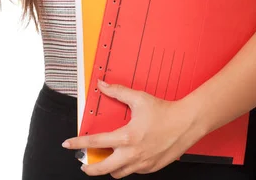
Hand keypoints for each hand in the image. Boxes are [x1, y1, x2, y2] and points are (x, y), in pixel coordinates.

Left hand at [62, 79, 203, 177]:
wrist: (187, 123)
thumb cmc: (164, 111)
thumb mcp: (139, 98)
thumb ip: (118, 92)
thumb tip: (103, 85)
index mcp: (127, 137)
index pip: (96, 142)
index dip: (79, 144)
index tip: (68, 144)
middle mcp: (133, 154)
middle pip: (103, 169)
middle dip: (89, 168)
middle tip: (83, 163)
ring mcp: (142, 164)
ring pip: (118, 174)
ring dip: (108, 169)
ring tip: (103, 161)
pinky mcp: (151, 168)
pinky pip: (133, 172)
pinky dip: (125, 167)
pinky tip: (124, 158)